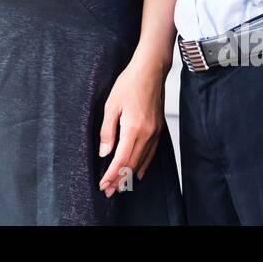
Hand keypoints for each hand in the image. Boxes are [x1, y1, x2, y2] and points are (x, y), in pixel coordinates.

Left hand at [98, 56, 165, 197]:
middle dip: (120, 180)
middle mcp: (147, 134)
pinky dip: (144, 165)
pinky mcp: (158, 129)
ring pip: (142, 161)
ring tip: (121, 185)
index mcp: (133, 128)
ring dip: (131, 175)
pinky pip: (151, 153)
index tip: (104, 184)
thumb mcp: (111, 105)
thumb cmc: (130, 83)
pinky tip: (139, 172)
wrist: (150, 71)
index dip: (112, 175)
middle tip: (109, 190)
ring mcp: (155, 132)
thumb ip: (107, 131)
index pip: (121, 160)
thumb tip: (104, 152)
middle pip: (132, 165)